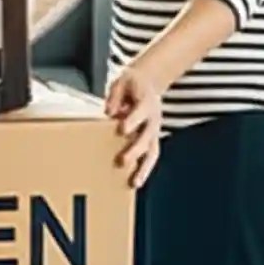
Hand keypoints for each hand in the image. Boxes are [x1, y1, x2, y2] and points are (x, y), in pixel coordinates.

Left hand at [105, 66, 163, 188]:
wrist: (150, 81)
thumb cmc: (132, 84)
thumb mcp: (122, 82)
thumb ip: (115, 96)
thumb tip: (109, 111)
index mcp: (146, 103)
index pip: (140, 113)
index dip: (132, 120)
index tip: (121, 128)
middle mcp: (153, 120)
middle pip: (146, 137)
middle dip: (135, 150)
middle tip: (122, 161)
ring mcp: (154, 131)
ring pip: (152, 152)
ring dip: (144, 168)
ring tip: (134, 183)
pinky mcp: (152, 139)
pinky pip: (151, 156)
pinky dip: (144, 169)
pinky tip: (135, 182)